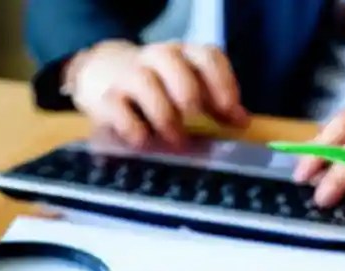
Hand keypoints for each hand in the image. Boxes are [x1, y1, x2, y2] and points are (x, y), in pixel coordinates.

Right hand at [63, 40, 249, 146]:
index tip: (230, 112)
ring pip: (144, 82)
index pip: (207, 55)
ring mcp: (129, 74)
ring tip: (176, 140)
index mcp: (184, 55)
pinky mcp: (106, 96)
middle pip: (174, 62)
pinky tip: (143, 142)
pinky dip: (132, 126)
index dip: (221, 82)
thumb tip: (241, 121)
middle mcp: (157, 57)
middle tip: (196, 121)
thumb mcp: (188, 90)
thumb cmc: (157, 89)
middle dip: (188, 94)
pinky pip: (116, 106)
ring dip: (164, 114)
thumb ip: (216, 104)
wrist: (102, 75)